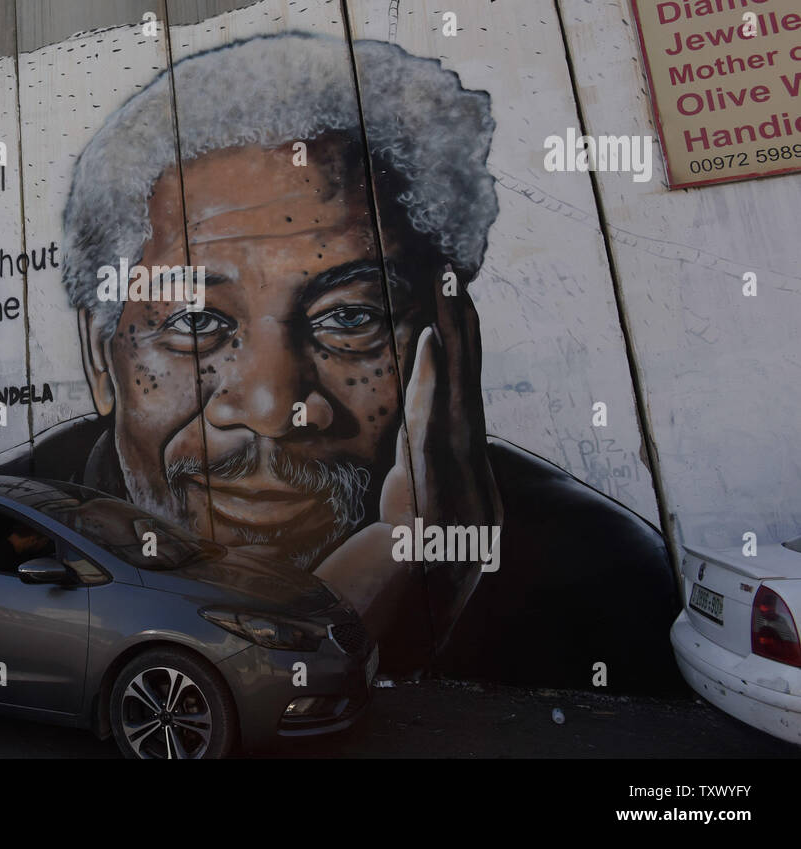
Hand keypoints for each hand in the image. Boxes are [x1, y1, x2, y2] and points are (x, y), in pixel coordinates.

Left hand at [315, 267, 501, 644]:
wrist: (414, 602)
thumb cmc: (412, 552)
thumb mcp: (417, 498)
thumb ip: (418, 461)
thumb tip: (412, 430)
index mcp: (467, 463)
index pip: (466, 395)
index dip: (466, 353)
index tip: (460, 308)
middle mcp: (471, 460)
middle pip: (469, 382)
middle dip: (466, 331)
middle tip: (458, 280)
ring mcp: (459, 468)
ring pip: (458, 390)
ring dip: (455, 339)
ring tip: (451, 292)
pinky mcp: (436, 476)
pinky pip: (434, 417)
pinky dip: (433, 379)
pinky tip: (429, 342)